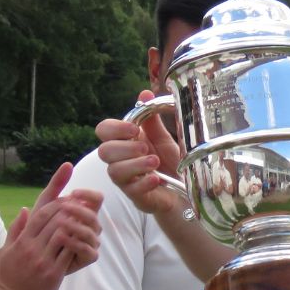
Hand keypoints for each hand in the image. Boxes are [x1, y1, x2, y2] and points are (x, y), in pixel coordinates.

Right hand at [0, 163, 102, 289]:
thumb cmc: (8, 277)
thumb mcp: (8, 250)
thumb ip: (18, 229)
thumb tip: (26, 209)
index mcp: (22, 238)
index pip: (41, 209)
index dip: (56, 190)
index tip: (69, 175)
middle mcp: (30, 245)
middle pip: (54, 216)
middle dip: (72, 207)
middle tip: (87, 200)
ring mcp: (41, 259)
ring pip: (63, 231)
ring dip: (79, 223)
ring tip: (90, 219)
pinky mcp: (51, 272)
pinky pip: (68, 252)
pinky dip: (79, 243)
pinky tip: (88, 238)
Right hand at [96, 92, 185, 215]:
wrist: (186, 188)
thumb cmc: (171, 162)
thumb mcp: (163, 138)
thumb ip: (152, 119)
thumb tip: (145, 93)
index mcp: (124, 142)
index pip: (103, 130)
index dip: (115, 128)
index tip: (135, 129)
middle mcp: (120, 160)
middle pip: (103, 151)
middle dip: (124, 148)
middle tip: (145, 147)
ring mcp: (126, 180)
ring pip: (114, 171)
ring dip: (135, 164)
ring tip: (155, 161)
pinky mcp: (136, 197)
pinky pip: (131, 190)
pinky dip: (144, 182)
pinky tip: (157, 178)